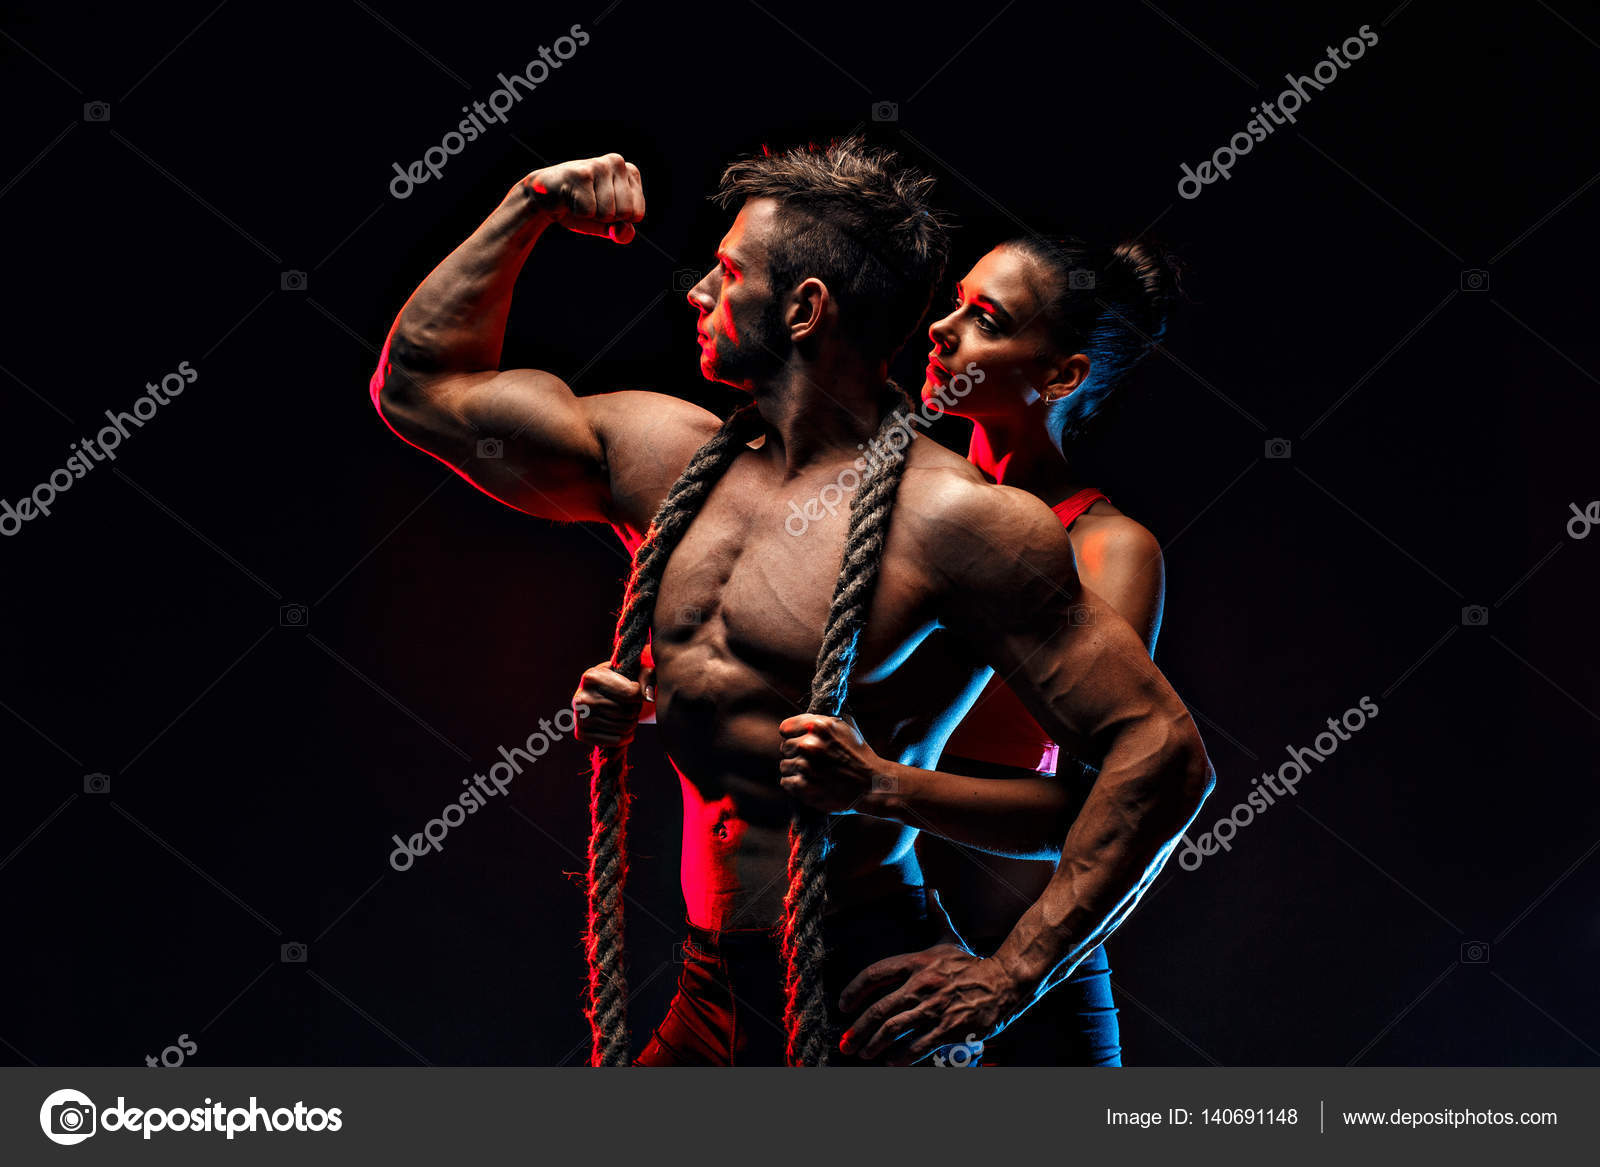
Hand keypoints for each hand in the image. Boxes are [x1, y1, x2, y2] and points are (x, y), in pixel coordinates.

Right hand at [525, 153, 644, 242]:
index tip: (601, 205)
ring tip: (578, 200)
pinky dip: (577, 212)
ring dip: (590, 214)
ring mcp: (599, 165)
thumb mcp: (607, 224)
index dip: (617, 220)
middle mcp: (617, 162)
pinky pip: (588, 212)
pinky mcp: (581, 174)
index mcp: (630, 172)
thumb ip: (622, 232)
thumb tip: (623, 233)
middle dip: (604, 217)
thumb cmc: (580, 208)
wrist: (544, 198)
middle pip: (625, 213)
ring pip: (607, 213)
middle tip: (588, 203)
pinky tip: (568, 198)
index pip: (637, 214)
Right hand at [571, 661, 653, 746]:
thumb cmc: (618, 682)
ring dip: (632, 724)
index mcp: (591, 677)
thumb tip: (648, 696)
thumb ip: (646, 675)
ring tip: (630, 717)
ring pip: (622, 727)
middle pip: (625, 712)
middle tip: (634, 707)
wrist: (597, 698)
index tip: (637, 693)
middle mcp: (581, 697)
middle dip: (636, 711)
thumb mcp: (633, 670)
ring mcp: (579, 716)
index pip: (630, 693)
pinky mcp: (580, 733)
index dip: (640, 696)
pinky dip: (625, 737)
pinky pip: (615, 740)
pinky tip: (624, 730)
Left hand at [777, 712, 889, 813]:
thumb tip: (801, 719)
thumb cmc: (859, 755)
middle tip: (811, 760)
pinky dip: (795, 784)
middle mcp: (810, 744)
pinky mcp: (804, 787)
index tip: (799, 741)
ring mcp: (806, 766)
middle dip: (795, 753)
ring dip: (795, 770)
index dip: (793, 735)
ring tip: (813, 773)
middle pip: (784, 747)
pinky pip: (786, 782)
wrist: (871, 784)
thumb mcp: (845, 728)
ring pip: (784, 765)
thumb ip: (821, 721)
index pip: (785, 727)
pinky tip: (810, 782)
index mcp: (819, 726)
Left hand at [838, 895, 1026, 1065]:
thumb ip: (937, 917)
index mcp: (917, 963)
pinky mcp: (948, 1029)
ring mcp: (935, 1008)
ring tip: (865, 1054)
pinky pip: (917, 1046)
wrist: (1005, 981)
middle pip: (879, 1009)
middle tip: (847, 1043)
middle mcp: (921, 985)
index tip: (843, 1005)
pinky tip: (891, 1061)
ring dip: (874, 1045)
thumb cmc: (973, 964)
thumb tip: (932, 892)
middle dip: (858, 1029)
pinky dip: (900, 1057)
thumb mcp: (949, 939)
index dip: (854, 990)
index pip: (875, 974)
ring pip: (894, 1029)